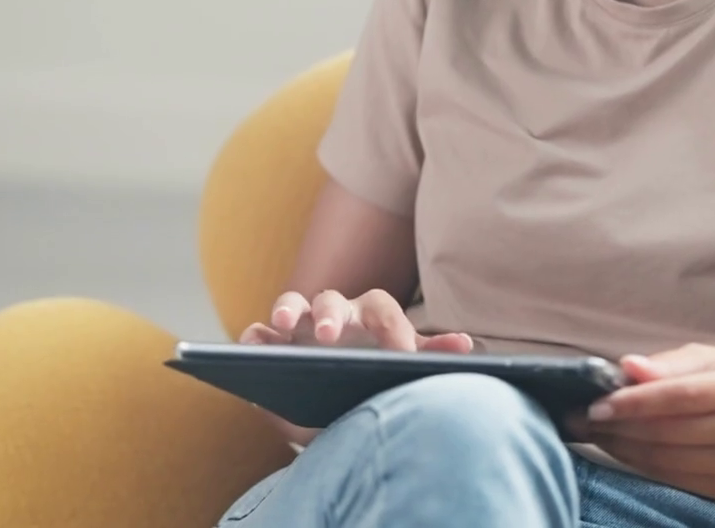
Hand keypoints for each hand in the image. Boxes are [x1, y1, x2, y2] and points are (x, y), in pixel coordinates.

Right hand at [236, 289, 472, 448]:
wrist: (340, 416)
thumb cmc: (376, 384)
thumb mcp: (404, 373)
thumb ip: (429, 358)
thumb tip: (464, 346)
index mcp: (370, 319)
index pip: (382, 311)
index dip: (391, 329)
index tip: (398, 354)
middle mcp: (334, 316)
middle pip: (332, 299)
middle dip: (330, 315)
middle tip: (328, 336)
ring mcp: (298, 327)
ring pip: (292, 303)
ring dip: (287, 309)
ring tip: (283, 324)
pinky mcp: (269, 344)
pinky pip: (256, 333)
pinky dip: (253, 338)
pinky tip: (251, 351)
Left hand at [565, 344, 714, 502]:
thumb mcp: (708, 357)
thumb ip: (667, 364)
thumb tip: (627, 367)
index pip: (682, 396)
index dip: (636, 402)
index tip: (597, 403)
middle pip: (671, 431)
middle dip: (618, 426)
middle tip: (579, 417)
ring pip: (667, 460)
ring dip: (621, 446)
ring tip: (591, 431)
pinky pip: (673, 478)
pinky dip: (638, 464)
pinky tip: (618, 447)